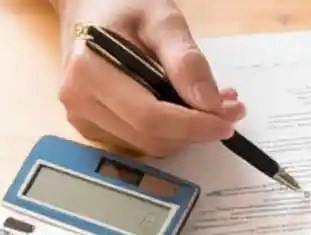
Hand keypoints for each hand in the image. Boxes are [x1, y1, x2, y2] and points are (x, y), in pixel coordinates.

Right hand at [53, 0, 245, 156]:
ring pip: (150, 145)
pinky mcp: (93, 127)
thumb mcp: (163, 20)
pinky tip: (186, 108)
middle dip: (197, 129)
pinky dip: (171, 132)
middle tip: (230, 107)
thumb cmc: (125, 6)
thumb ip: (186, 61)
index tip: (228, 121)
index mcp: (90, 71)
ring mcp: (83, 117)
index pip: (150, 117)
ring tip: (212, 103)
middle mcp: (79, 101)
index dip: (194, 126)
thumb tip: (209, 104)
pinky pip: (141, 142)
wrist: (92, 7)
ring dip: (188, 132)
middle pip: (152, 137)